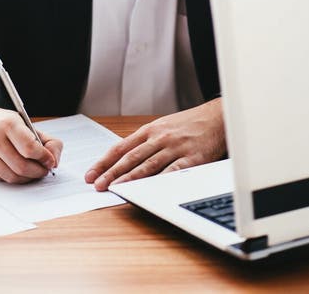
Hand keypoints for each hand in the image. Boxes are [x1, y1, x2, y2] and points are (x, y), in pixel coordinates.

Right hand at [0, 99, 62, 183]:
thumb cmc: (1, 123)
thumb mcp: (23, 122)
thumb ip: (44, 139)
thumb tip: (54, 159)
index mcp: (9, 123)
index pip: (30, 147)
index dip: (44, 158)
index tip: (51, 161)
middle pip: (22, 166)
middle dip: (38, 172)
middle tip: (45, 170)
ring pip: (12, 176)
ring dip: (28, 178)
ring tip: (34, 172)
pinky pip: (2, 178)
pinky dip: (15, 178)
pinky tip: (20, 172)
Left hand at [84, 98, 224, 191]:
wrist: (218, 117)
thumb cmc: (190, 124)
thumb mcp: (164, 126)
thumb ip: (146, 141)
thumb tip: (123, 159)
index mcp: (151, 129)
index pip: (121, 147)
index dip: (104, 161)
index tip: (91, 174)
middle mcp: (160, 138)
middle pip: (131, 158)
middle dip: (111, 172)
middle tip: (97, 184)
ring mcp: (175, 148)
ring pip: (148, 166)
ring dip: (129, 179)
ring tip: (115, 188)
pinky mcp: (191, 159)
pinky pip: (172, 172)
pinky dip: (159, 182)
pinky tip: (148, 191)